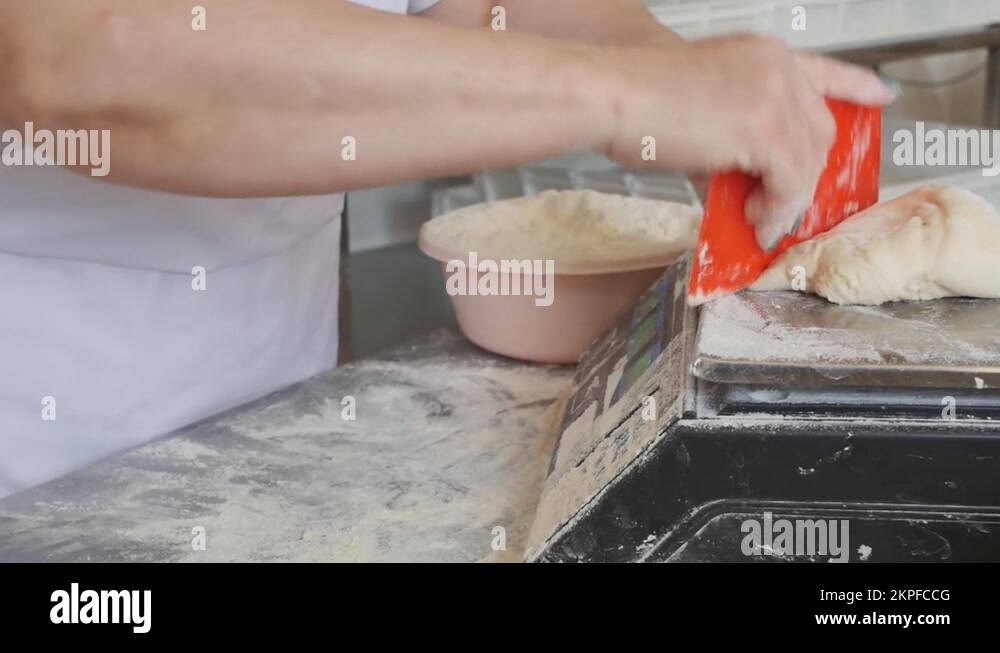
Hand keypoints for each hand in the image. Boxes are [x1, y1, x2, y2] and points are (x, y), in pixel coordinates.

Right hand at [600, 34, 895, 249]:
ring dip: (788, 200)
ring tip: (760, 220)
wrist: (616, 94)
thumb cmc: (639, 99)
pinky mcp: (765, 129)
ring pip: (808, 160)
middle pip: (820, 129)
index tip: (881, 95)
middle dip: (807, 171)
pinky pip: (789, 182)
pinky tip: (757, 222)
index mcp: (763, 56)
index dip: (856, 84)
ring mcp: (775, 97)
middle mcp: (778, 70)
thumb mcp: (701, 109)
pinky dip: (777, 210)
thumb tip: (744, 186)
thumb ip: (735, 140)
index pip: (826, 69)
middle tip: (785, 201)